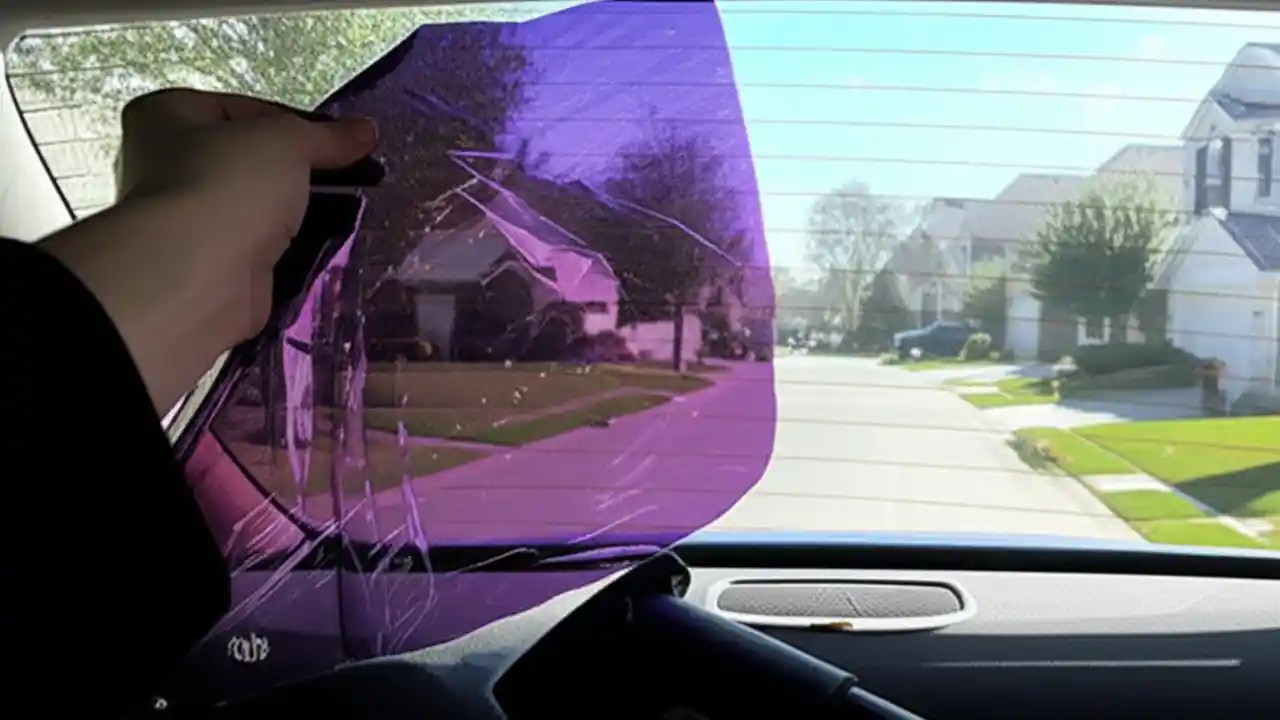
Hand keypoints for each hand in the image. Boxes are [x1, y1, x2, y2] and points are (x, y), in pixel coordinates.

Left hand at [41, 89, 376, 413]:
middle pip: (255, 159)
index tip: (343, 142)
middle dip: (302, 169)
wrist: (198, 276)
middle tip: (352, 174)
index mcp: (166, 115)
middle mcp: (166, 164)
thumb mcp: (286, 141)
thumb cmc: (228, 185)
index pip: (248, 110)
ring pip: (260, 206)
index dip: (300, 123)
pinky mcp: (212, 263)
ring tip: (350, 210)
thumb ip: (327, 136)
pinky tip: (328, 245)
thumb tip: (367, 130)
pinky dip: (292, 247)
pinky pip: (264, 246)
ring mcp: (189, 219)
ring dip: (299, 210)